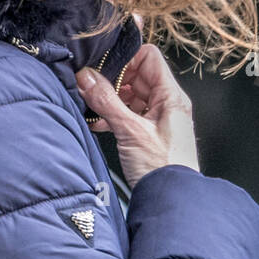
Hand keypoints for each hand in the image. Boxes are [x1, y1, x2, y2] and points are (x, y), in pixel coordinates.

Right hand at [75, 43, 199, 187]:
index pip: (149, 57)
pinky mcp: (148, 134)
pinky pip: (128, 115)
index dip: (126, 58)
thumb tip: (87, 77)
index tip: (104, 67)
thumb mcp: (130, 131)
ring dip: (110, 100)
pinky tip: (98, 124)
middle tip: (91, 88)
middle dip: (112, 81)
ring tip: (92, 107)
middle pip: (136, 76)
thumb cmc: (163, 169)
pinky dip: (112, 116)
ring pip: (130, 96)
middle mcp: (167, 104)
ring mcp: (158, 119)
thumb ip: (107, 101)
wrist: (171, 201)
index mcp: (171, 96)